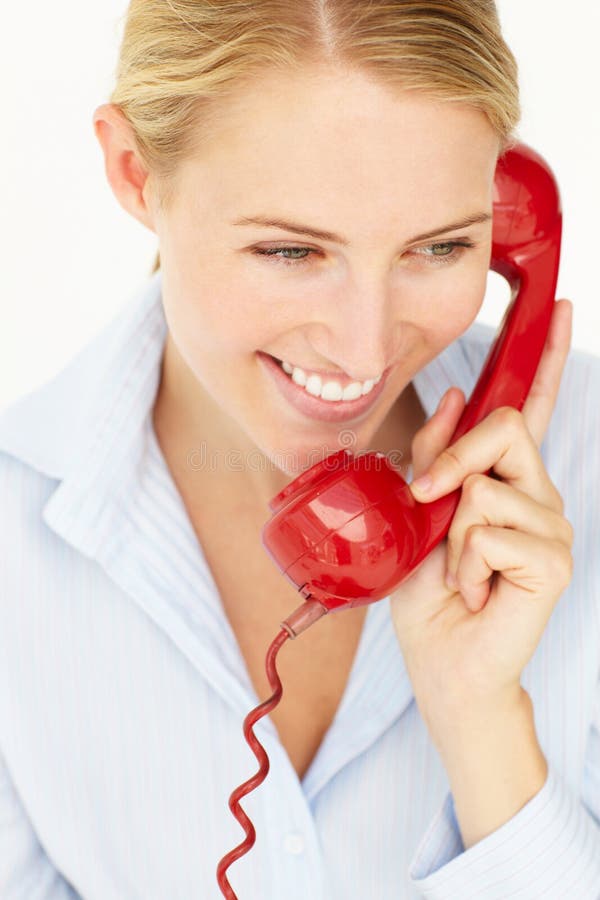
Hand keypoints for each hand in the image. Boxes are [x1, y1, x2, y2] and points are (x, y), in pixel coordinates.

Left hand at [389, 299, 573, 747]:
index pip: (532, 407)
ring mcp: (551, 526)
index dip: (547, 357)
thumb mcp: (417, 510)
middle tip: (431, 505)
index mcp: (505, 478)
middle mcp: (537, 493)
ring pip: (486, 488)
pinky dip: (467, 565)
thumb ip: (435, 454)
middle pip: (503, 427)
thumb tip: (449, 397)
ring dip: (454, 536)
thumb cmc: (429, 589)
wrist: (439, 657)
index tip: (563, 309)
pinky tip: (478, 590)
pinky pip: (493, 532)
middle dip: (452, 462)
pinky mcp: (554, 560)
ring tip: (462, 571)